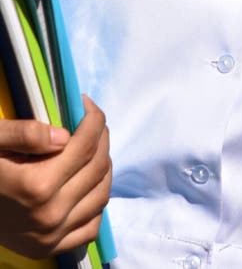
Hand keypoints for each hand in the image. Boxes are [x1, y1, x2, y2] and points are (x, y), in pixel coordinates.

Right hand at [0, 96, 111, 258]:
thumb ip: (25, 134)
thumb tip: (65, 135)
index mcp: (36, 185)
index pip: (86, 145)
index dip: (94, 120)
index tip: (87, 105)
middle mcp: (50, 213)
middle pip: (98, 168)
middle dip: (102, 138)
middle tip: (93, 124)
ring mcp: (51, 235)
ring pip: (100, 196)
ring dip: (104, 167)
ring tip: (93, 150)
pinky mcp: (49, 249)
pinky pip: (91, 227)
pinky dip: (96, 203)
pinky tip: (87, 185)